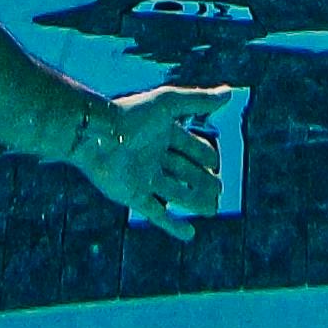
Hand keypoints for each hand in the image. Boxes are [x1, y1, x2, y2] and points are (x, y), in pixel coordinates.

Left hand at [69, 85, 235, 235]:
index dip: (205, 154)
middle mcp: (154, 156)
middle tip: (219, 189)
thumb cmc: (132, 115)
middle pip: (186, 170)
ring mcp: (145, 177)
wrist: (97, 136)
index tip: (216, 163)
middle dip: (203, 180)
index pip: (191, 146)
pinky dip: (173, 225)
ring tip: (213, 208)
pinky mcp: (134, 195)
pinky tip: (189, 234)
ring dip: (195, 201)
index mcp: (163, 133)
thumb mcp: (169, 103)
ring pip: (177, 192)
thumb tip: (230, 93)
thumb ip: (200, 100)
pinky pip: (158, 213)